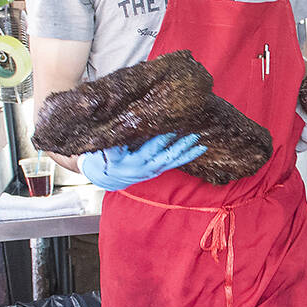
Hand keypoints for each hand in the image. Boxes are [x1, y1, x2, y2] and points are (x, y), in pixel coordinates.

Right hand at [80, 133, 205, 190]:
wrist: (107, 177)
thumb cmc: (105, 159)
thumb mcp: (106, 153)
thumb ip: (112, 148)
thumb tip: (118, 136)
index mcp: (132, 162)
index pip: (149, 150)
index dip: (161, 141)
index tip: (172, 129)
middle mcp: (145, 168)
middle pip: (166, 157)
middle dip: (180, 146)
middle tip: (193, 135)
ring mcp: (153, 170)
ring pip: (173, 161)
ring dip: (188, 152)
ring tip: (201, 143)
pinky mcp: (158, 170)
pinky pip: (175, 164)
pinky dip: (187, 156)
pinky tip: (200, 148)